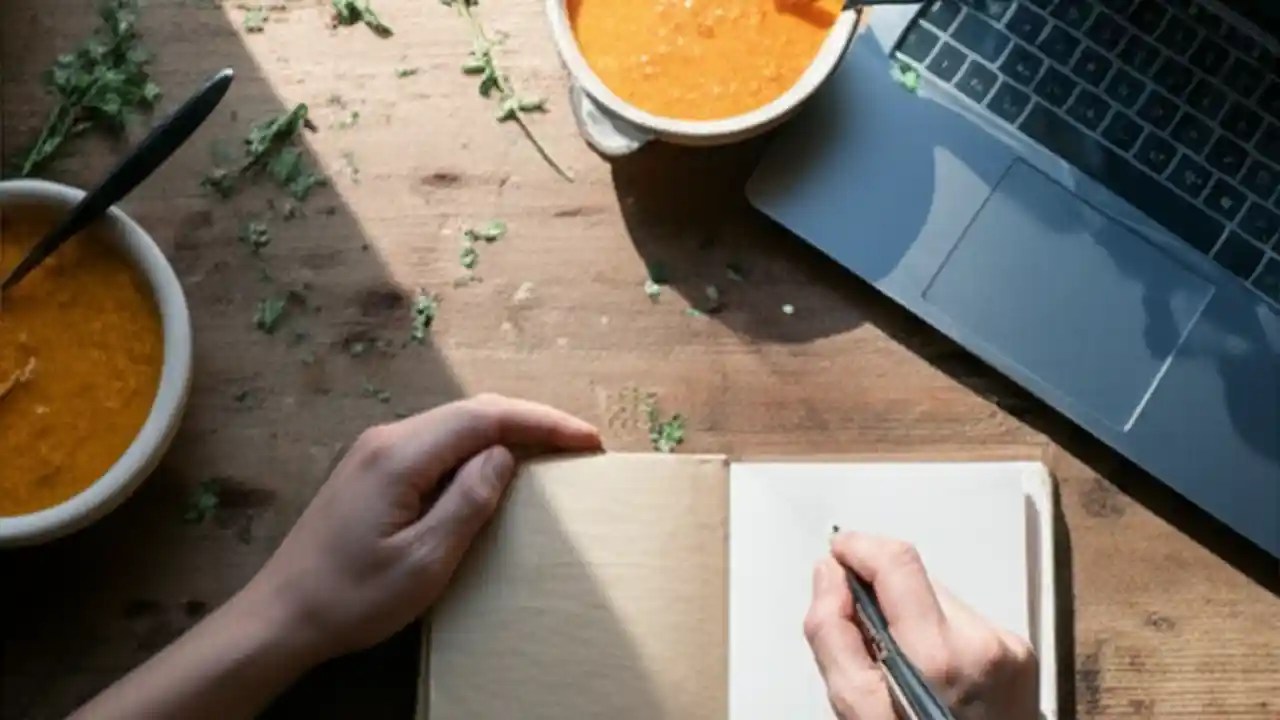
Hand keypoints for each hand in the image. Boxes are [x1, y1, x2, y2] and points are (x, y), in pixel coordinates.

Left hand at [240, 394, 601, 661]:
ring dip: (505, 433)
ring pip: (455, 426)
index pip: (485, 417)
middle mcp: (386, 439)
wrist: (281, 617)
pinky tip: (497, 468)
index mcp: (399, 455)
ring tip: (551, 452)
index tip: (586, 439)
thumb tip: (505, 456)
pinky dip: (477, 449)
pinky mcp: (372, 470)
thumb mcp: (424, 561)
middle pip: (472, 411)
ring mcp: (375, 452)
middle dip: (531, 421)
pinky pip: (436, 445)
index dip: (542, 422)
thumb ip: (468, 501)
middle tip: (579, 444)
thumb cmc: (351, 597)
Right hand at [804, 532, 1037, 719]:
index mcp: (939, 657)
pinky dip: (938, 638)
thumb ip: (833, 635)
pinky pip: (963, 624)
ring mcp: (1008, 647)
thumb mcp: (857, 711)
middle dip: (879, 594)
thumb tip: (828, 576)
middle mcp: (983, 642)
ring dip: (910, 619)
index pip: (897, 562)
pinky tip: (934, 677)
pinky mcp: (1020, 654)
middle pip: (914, 580)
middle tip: (859, 635)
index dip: (859, 549)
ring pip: (937, 602)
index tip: (837, 555)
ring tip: (901, 670)